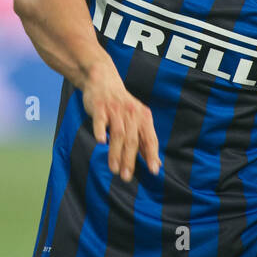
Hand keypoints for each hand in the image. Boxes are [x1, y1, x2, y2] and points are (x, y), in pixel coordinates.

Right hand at [81, 62, 160, 181]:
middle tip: (126, 177)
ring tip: (113, 169)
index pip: (149, 138)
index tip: (153, 171)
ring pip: (117, 134)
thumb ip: (145, 141)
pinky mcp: (99, 107)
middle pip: (132, 139)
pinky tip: (100, 142)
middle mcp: (131, 113)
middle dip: (129, 160)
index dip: (151, 154)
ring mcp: (115, 109)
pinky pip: (100, 120)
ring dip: (115, 153)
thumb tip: (156, 164)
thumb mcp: (137, 119)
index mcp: (143, 116)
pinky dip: (100, 131)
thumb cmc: (121, 105)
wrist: (103, 79)